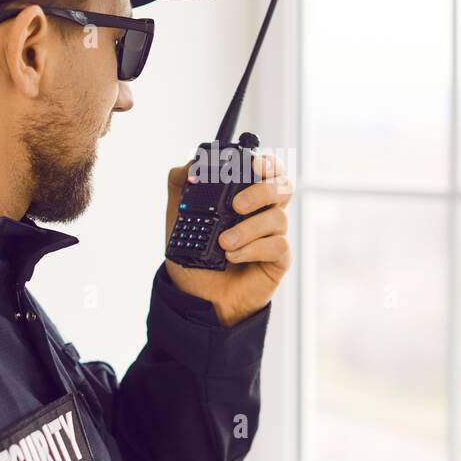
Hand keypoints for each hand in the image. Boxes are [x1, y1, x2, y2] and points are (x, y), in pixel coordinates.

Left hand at [164, 152, 293, 326]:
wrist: (196, 298)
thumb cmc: (194, 256)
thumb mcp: (178, 218)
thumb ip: (180, 185)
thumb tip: (190, 164)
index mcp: (246, 195)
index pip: (268, 170)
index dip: (268, 162)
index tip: (254, 164)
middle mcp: (264, 212)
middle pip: (283, 187)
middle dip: (262, 191)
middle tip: (236, 205)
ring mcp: (273, 236)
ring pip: (278, 218)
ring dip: (249, 228)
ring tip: (224, 242)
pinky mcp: (278, 260)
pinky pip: (278, 246)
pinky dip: (254, 248)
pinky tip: (233, 256)